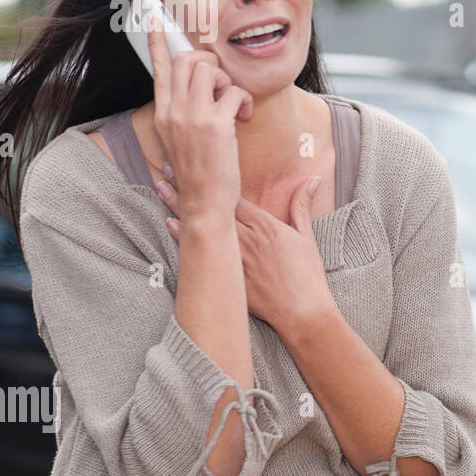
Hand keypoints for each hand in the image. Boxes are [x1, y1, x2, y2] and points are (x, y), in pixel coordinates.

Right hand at [148, 14, 252, 219]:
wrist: (204, 205)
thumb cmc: (199, 173)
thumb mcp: (181, 140)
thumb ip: (184, 113)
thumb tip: (197, 90)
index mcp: (162, 114)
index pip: (158, 69)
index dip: (158, 42)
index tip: (155, 19)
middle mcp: (172, 111)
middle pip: (189, 60)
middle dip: (213, 65)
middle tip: (224, 88)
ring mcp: (192, 117)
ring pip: (210, 69)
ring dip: (229, 81)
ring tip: (234, 104)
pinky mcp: (215, 125)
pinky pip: (234, 91)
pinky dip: (244, 99)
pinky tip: (244, 117)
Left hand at [162, 172, 336, 336]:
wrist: (302, 311)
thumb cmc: (307, 275)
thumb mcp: (306, 237)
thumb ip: (301, 206)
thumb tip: (313, 179)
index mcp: (265, 226)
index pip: (233, 196)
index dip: (213, 178)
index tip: (196, 165)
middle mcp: (246, 238)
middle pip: (212, 208)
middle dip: (189, 188)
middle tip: (167, 171)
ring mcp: (233, 257)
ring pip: (203, 227)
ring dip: (181, 208)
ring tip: (162, 191)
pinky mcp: (227, 275)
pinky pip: (201, 252)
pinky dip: (185, 237)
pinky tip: (170, 225)